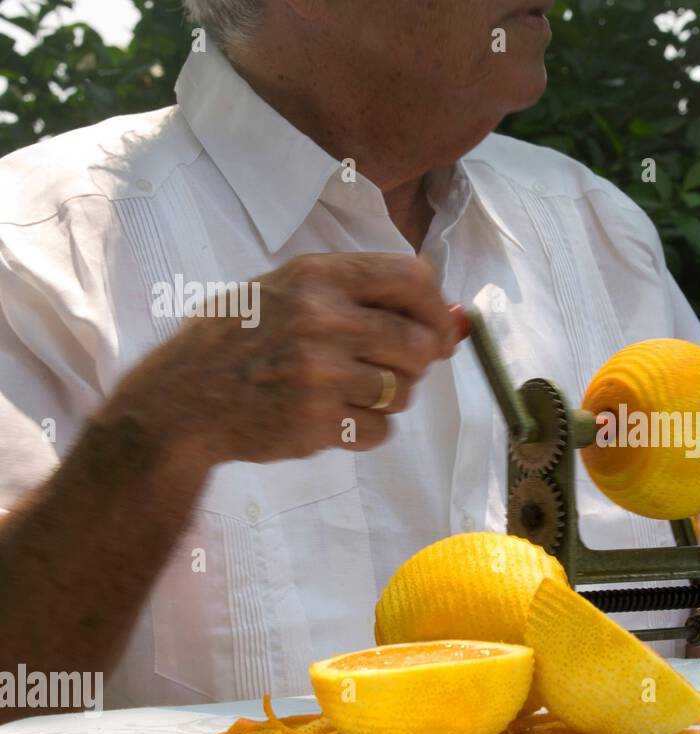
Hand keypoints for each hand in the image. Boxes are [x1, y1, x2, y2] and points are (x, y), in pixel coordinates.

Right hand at [105, 252, 463, 465]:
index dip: (435, 309)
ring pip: (402, 392)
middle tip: (384, 368)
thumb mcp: (292, 294)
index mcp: (318, 276)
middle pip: (420, 345)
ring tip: (341, 391)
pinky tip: (327, 418)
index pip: (414, 278)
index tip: (434, 330)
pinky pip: (379, 430)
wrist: (180, 401)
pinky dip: (363, 431)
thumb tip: (459, 321)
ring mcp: (320, 372)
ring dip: (385, 399)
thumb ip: (369, 299)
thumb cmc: (241, 340)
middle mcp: (323, 318)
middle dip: (414, 363)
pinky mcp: (316, 420)